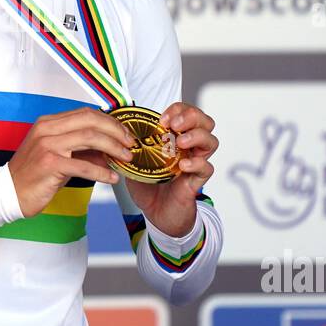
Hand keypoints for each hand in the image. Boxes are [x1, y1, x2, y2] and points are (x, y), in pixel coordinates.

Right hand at [8, 108, 136, 217]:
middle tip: (130, 143)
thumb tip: (110, 152)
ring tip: (126, 158)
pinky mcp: (50, 164)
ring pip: (90, 138)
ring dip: (113, 148)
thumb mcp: (60, 157)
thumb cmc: (34, 175)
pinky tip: (112, 178)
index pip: (86, 113)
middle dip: (115, 131)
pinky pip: (83, 166)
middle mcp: (47, 129)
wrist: (9, 193)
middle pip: (90, 120)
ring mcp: (47, 145)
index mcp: (49, 122)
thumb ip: (83, 151)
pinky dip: (102, 172)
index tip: (124, 133)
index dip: (109, 122)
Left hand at [123, 102, 218, 237]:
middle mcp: (189, 148)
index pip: (186, 113)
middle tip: (175, 125)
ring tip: (181, 142)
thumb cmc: (149, 187)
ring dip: (197, 137)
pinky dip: (196, 164)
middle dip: (191, 117)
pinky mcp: (197, 181)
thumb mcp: (134, 163)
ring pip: (211, 142)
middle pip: (205, 122)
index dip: (178, 110)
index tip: (162, 118)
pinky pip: (206, 168)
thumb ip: (128, 148)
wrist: (157, 215)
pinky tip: (182, 166)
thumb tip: (114, 134)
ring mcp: (195, 163)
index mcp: (175, 138)